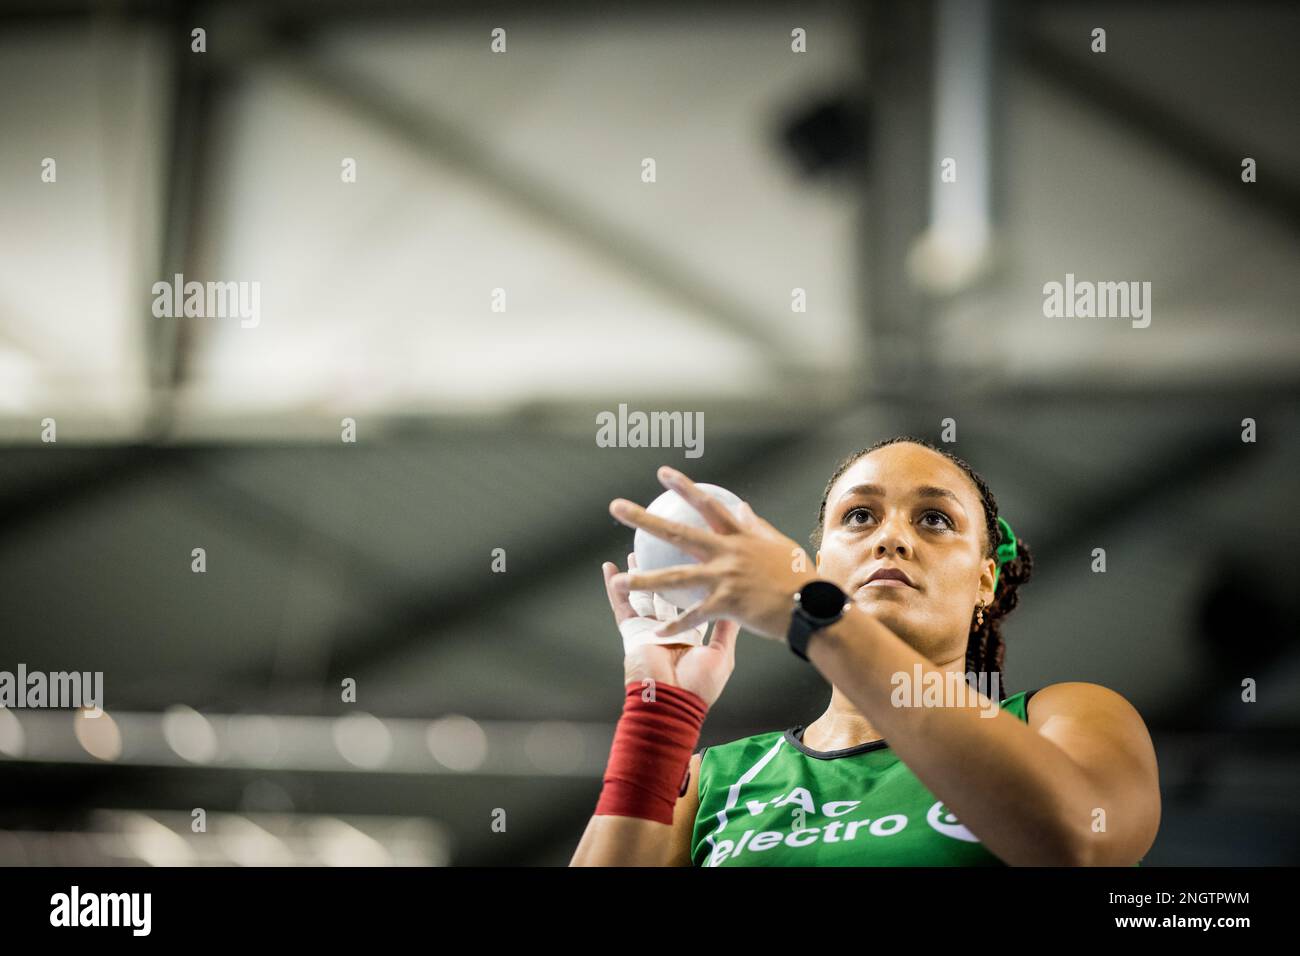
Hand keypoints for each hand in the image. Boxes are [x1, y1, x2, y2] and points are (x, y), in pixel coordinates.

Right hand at [602, 553, 738, 707]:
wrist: (673, 703)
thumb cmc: (700, 685)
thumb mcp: (722, 654)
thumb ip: (726, 628)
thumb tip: (738, 604)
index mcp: (691, 634)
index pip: (691, 603)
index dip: (694, 584)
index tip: (697, 563)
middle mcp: (669, 629)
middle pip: (665, 594)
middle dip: (663, 573)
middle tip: (664, 550)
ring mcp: (649, 629)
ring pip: (642, 594)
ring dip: (638, 573)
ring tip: (635, 550)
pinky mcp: (632, 632)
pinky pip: (621, 606)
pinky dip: (614, 588)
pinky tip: (610, 569)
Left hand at [608, 465, 819, 641]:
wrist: (812, 608)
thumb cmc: (800, 577)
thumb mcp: (779, 545)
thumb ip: (755, 526)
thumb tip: (741, 504)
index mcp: (739, 537)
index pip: (707, 505)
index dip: (684, 487)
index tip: (661, 473)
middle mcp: (727, 553)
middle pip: (677, 533)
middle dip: (644, 519)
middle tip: (616, 507)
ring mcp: (725, 578)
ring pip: (675, 578)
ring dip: (644, 581)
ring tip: (619, 581)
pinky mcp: (727, 605)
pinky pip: (693, 617)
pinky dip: (675, 627)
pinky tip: (656, 633)